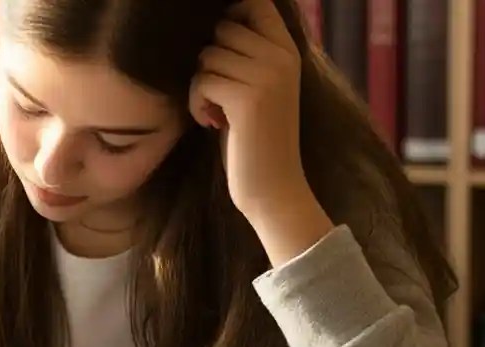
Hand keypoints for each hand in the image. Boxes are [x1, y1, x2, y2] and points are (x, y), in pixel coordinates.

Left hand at [189, 0, 333, 264]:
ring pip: (207, 54)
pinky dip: (196, 103)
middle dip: (207, 59)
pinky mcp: (248, 98)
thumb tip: (214, 24)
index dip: (229, 14)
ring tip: (213, 110)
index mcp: (288, 51)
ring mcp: (268, 75)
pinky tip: (211, 123)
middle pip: (222, 27)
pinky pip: (201, 80)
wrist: (274, 189)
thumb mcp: (257, 89)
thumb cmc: (255, 141)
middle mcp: (282, 57)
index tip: (218, 52)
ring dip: (199, 84)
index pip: (255, 3)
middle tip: (214, 93)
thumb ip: (245, 55)